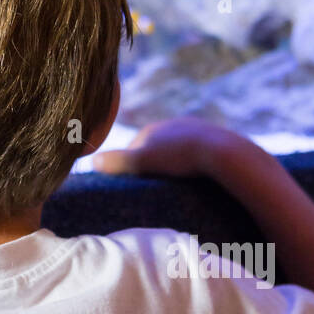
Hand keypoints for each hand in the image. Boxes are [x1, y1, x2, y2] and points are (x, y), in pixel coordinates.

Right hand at [92, 117, 243, 177]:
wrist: (221, 152)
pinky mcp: (213, 138)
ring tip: (178, 186)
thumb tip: (92, 161)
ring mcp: (194, 129)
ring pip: (177, 149)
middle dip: (154, 165)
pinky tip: (197, 178)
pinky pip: (197, 152)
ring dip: (175, 164)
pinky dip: (193, 163)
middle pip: (156, 148)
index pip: (133, 148)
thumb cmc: (179, 157)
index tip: (133, 187)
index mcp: (152, 129)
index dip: (131, 167)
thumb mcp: (142, 161)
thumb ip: (117, 162)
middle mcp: (171, 124)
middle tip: (156, 189)